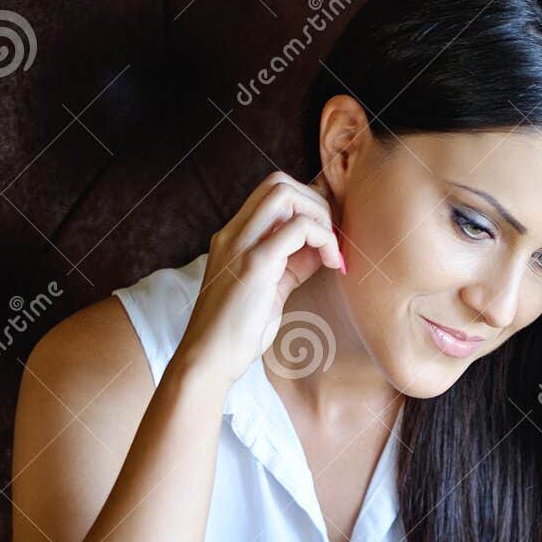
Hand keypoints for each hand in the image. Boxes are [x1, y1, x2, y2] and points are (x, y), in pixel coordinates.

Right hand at [178, 172, 345, 385]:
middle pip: (278, 183)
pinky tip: (332, 265)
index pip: (272, 194)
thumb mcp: (271, 289)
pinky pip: (298, 228)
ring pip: (285, 194)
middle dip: (316, 204)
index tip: (324, 240)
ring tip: (332, 252)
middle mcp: (233, 233)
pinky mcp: (255, 263)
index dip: (306, 207)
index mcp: (234, 237)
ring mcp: (241, 244)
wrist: (209, 358)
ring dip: (320, 217)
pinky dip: (324, 239)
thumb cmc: (239, 330)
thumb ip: (293, 264)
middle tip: (331, 241)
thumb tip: (323, 248)